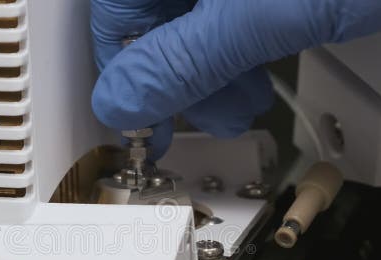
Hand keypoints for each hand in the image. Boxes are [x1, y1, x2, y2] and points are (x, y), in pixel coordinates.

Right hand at [91, 0, 380, 155]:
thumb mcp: (265, 16)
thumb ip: (186, 60)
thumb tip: (121, 101)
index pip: (114, 20)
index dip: (127, 81)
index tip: (144, 125)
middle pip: (155, 19)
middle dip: (181, 79)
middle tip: (209, 115)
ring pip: (195, 17)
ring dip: (214, 67)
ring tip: (244, 98)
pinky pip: (230, 11)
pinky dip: (242, 42)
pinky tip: (262, 61)